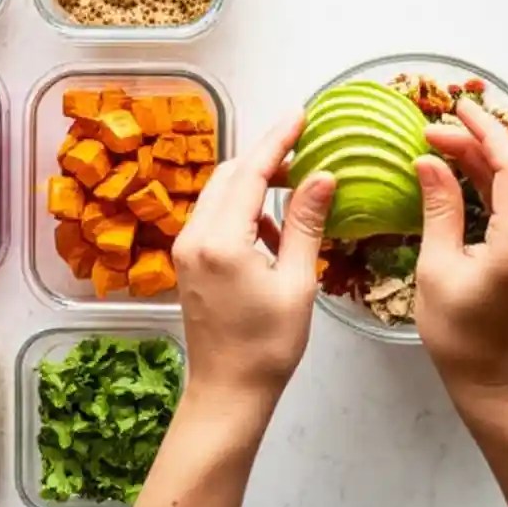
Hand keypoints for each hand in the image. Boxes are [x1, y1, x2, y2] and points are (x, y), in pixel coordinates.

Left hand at [174, 112, 334, 398]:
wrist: (229, 392)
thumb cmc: (267, 346)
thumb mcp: (296, 281)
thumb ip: (305, 222)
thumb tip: (322, 176)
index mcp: (220, 240)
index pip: (250, 172)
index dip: (277, 139)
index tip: (300, 114)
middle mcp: (194, 237)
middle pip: (228, 175)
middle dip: (265, 156)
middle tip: (303, 146)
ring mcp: (186, 250)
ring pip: (219, 193)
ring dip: (254, 183)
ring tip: (296, 189)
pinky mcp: (188, 262)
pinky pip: (214, 218)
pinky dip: (243, 210)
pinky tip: (273, 231)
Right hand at [413, 98, 507, 392]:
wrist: (491, 378)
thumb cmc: (459, 334)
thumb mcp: (437, 268)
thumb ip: (438, 209)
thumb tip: (428, 163)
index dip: (486, 132)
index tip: (453, 112)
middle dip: (481, 139)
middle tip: (437, 126)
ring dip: (484, 157)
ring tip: (443, 142)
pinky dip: (489, 179)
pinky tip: (460, 170)